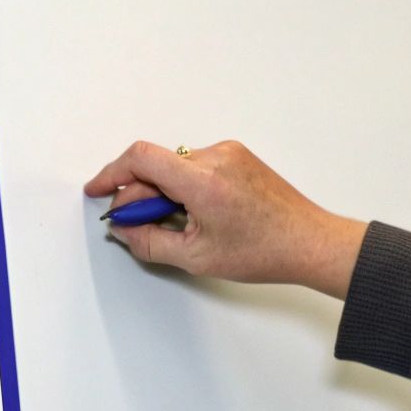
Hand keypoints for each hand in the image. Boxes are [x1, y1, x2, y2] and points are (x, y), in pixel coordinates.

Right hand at [83, 141, 367, 299]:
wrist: (310, 242)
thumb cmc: (265, 251)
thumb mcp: (196, 258)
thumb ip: (149, 242)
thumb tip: (123, 230)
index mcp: (203, 181)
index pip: (140, 159)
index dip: (112, 174)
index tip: (99, 192)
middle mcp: (215, 158)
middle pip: (155, 165)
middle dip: (138, 195)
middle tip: (135, 225)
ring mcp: (229, 153)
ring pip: (174, 166)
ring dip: (162, 191)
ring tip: (175, 223)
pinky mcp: (238, 156)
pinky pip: (195, 165)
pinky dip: (183, 186)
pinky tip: (193, 212)